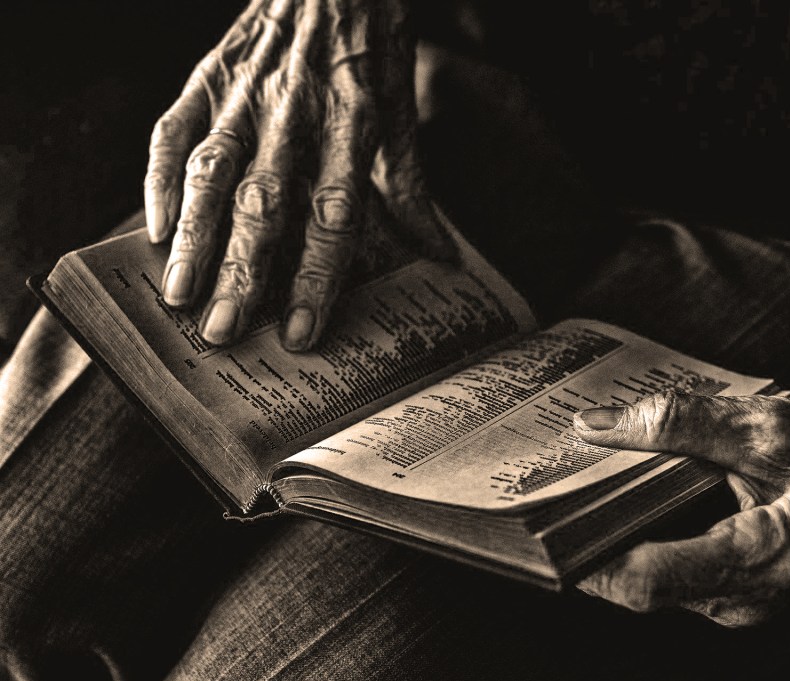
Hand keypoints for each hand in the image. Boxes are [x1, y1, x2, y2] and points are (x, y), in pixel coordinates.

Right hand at [145, 0, 452, 350]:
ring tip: (178, 294)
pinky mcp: (207, 75)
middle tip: (224, 331)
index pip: (334, 214)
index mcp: (353, 124)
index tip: (303, 331)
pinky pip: (172, 130)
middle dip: (242, 271)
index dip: (318, 276)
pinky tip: (153, 228)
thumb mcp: (401, 111)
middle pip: (265, 201)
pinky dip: (157, 179)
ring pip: (211, 171)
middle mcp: (295, 111)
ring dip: (193, 236)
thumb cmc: (371, 46)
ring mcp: (243, 92)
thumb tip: (442, 257)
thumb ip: (411, 188)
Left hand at [571, 387, 789, 625]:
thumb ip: (677, 423)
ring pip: (653, 581)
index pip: (643, 580)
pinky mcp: (740, 585)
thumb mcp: (764, 422)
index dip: (585, 556)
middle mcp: (748, 594)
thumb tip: (599, 427)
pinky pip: (675, 572)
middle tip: (554, 494)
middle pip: (638, 585)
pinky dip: (646, 539)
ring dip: (617, 539)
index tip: (543, 525)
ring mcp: (743, 597)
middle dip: (592, 542)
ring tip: (587, 488)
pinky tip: (631, 499)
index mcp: (761, 557)